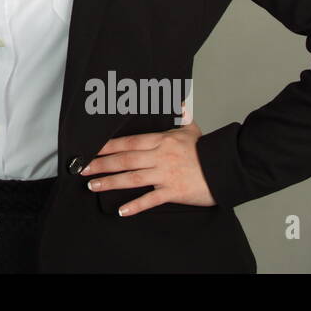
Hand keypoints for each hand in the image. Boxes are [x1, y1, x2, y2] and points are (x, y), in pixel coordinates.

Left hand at [80, 120, 215, 214]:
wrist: (227, 168)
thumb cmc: (207, 150)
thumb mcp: (192, 129)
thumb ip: (181, 114)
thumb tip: (179, 100)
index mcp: (161, 140)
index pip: (129, 142)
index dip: (108, 146)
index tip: (92, 149)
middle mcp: (159, 157)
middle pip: (125, 160)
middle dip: (102, 164)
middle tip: (83, 169)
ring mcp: (165, 175)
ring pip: (132, 178)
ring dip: (110, 182)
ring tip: (93, 185)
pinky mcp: (173, 192)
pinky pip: (150, 200)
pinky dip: (135, 206)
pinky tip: (121, 210)